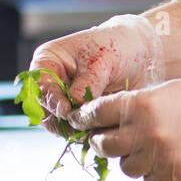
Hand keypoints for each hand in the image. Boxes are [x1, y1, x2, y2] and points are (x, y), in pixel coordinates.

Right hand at [28, 13, 163, 127]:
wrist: (140, 56)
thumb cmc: (118, 48)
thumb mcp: (103, 60)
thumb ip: (88, 82)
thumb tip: (75, 103)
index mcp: (49, 60)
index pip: (40, 85)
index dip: (51, 100)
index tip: (68, 111)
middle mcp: (52, 81)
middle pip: (43, 109)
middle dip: (60, 119)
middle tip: (80, 126)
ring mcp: (64, 99)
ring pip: (56, 123)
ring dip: (72, 129)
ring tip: (92, 129)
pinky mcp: (78, 112)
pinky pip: (74, 128)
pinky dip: (83, 132)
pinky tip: (98, 131)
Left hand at [86, 76, 180, 180]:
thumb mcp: (164, 91)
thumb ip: (132, 106)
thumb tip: (100, 121)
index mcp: (143, 104)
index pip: (97, 113)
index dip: (85, 118)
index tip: (81, 121)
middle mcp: (148, 132)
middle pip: (103, 145)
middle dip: (102, 141)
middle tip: (109, 138)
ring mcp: (161, 158)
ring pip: (125, 167)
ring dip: (131, 159)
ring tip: (149, 148)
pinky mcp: (174, 177)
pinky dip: (152, 174)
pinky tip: (165, 160)